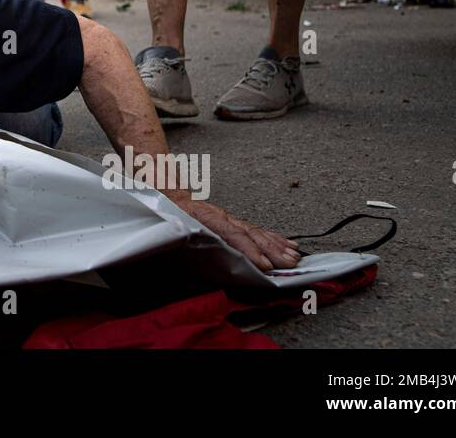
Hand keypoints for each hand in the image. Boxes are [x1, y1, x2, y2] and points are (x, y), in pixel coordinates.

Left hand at [167, 193, 300, 271]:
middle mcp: (219, 217)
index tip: (265, 265)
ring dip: (276, 246)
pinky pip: (254, 230)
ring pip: (255, 232)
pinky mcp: (230, 221)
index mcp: (202, 217)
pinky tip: (287, 244)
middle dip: (271, 250)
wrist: (162, 190)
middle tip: (289, 264)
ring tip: (294, 257)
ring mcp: (227, 218)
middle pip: (249, 233)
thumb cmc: (162, 212)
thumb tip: (191, 246)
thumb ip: (179, 235)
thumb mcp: (166, 221)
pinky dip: (272, 238)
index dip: (249, 250)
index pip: (231, 234)